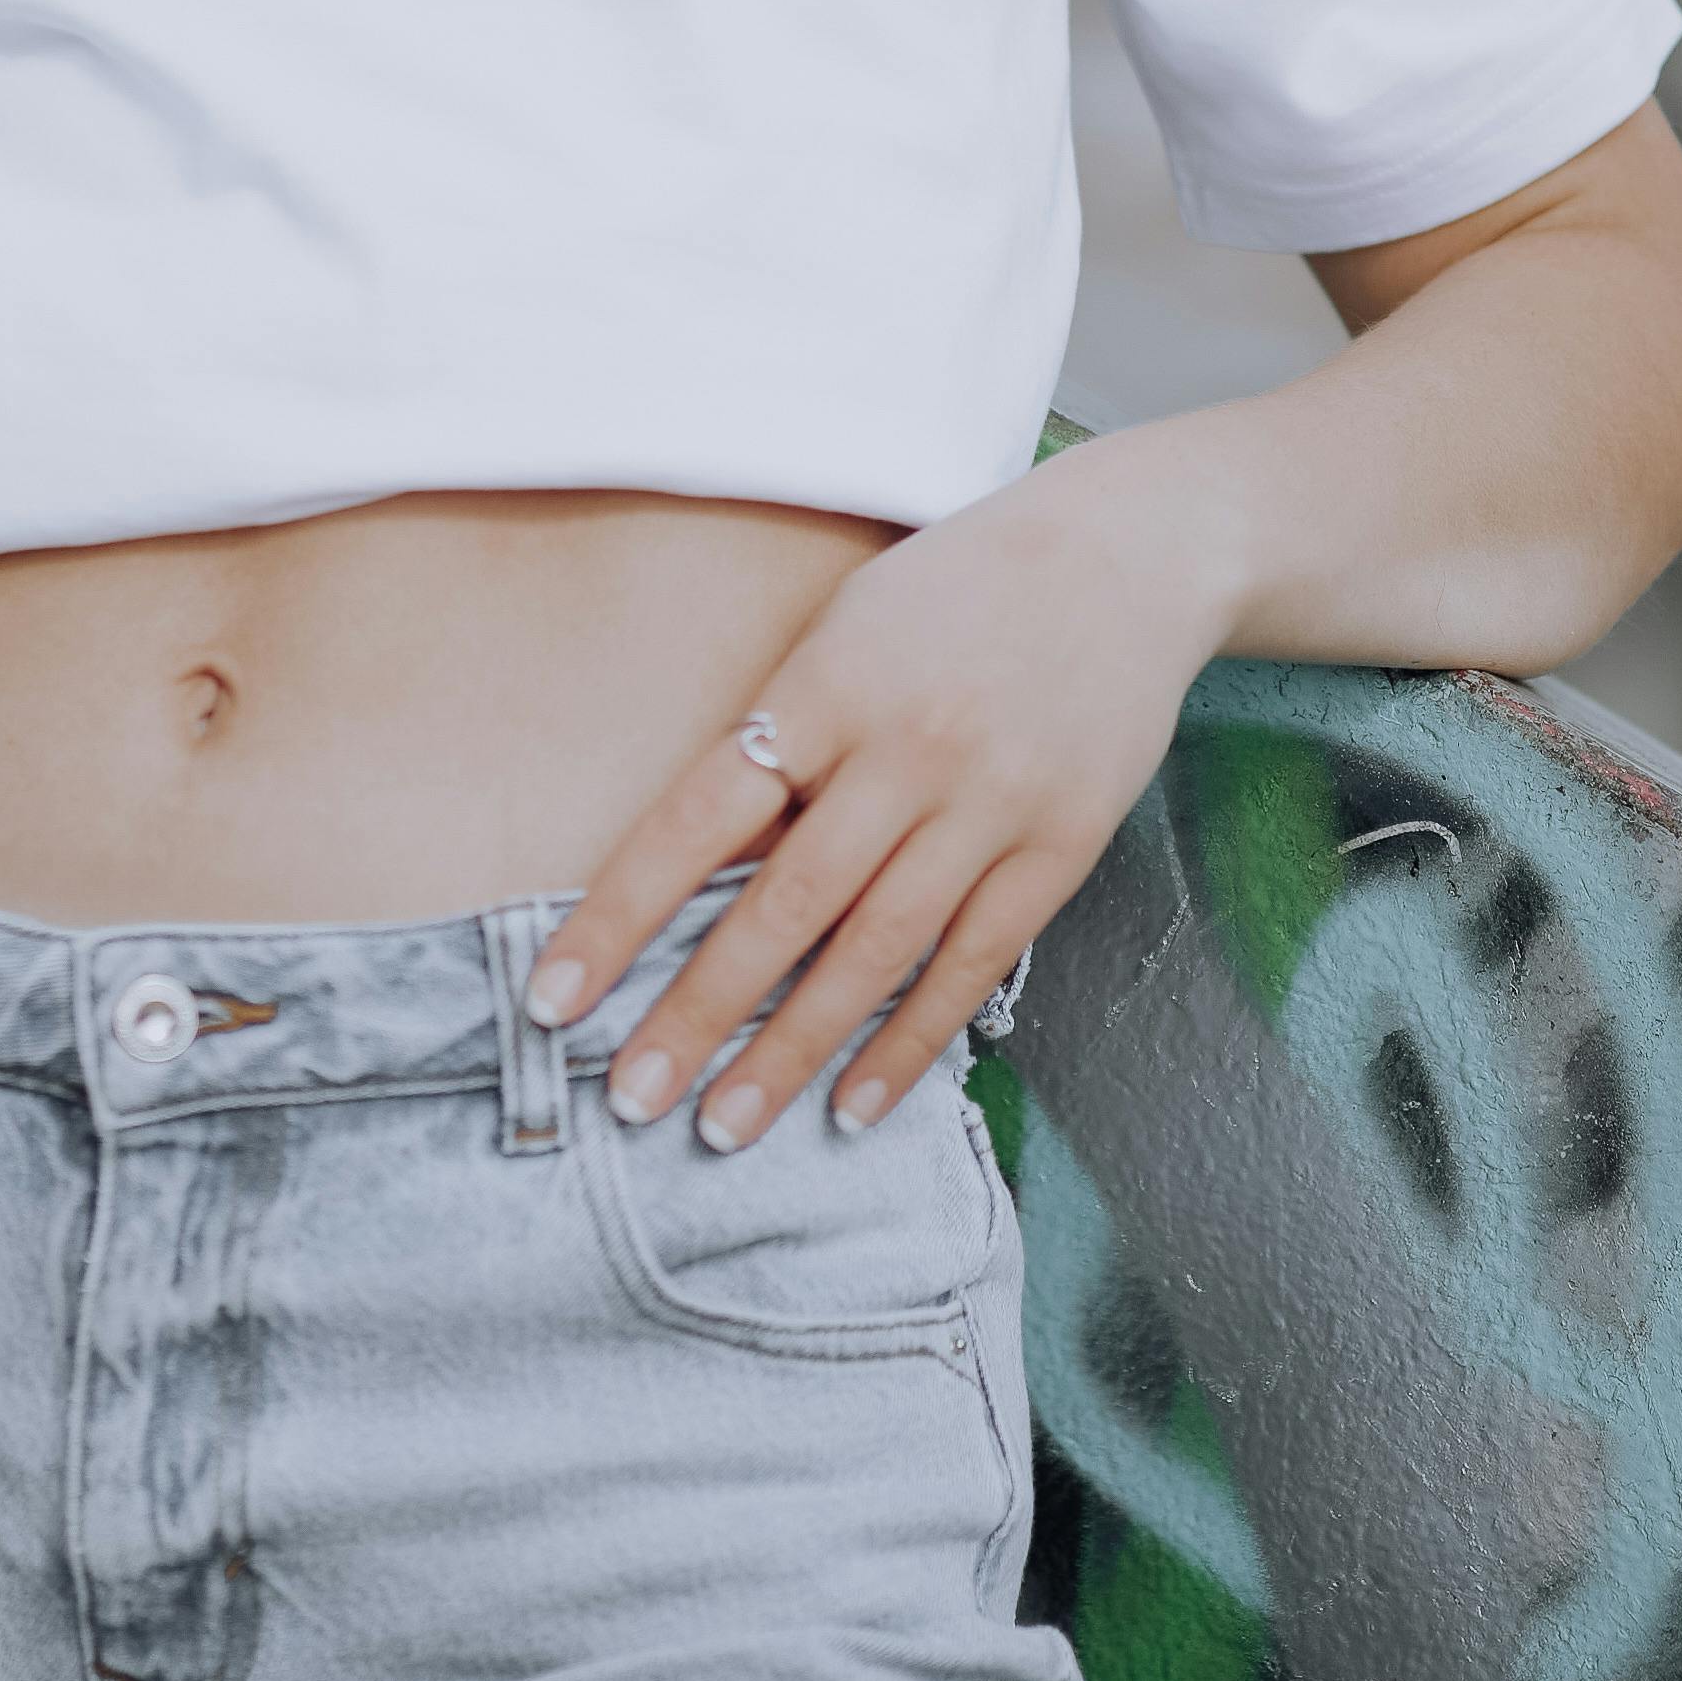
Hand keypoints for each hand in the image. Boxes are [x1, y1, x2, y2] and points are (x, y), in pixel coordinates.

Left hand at [524, 439, 1235, 1142]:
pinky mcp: (1059, 847)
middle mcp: (904, 752)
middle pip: (784, 907)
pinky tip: (854, 1107)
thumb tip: (706, 866)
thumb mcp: (846, 629)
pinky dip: (910, 1043)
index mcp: (827, 687)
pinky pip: (972, 963)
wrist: (1127, 554)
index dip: (621, 914)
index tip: (555, 998)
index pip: (698, 819)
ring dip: (793, 1051)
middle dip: (698, 1013)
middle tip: (632, 1099)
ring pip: (874, 953)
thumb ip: (783, 735)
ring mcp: (988, 804)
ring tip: (725, 1126)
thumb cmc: (956, 589)